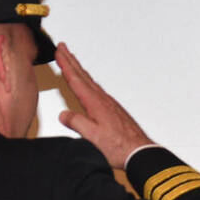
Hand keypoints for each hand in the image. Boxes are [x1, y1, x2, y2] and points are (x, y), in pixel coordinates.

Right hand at [55, 42, 154, 167]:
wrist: (140, 151)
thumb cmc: (120, 146)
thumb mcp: (93, 136)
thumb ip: (77, 123)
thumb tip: (64, 115)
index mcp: (96, 103)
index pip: (76, 79)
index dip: (66, 65)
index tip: (59, 52)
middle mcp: (103, 100)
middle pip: (83, 76)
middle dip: (72, 60)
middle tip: (63, 48)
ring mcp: (110, 104)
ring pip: (91, 82)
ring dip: (80, 70)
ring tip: (73, 62)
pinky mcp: (114, 110)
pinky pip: (97, 90)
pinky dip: (89, 82)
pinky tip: (89, 86)